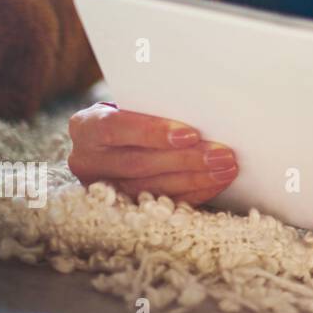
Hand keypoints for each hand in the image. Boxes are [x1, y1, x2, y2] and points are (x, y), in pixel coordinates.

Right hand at [67, 101, 236, 206]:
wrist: (119, 140)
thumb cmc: (135, 114)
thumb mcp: (136, 103)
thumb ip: (158, 105)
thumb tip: (204, 106)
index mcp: (86, 127)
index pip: (116, 128)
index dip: (153, 132)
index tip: (190, 134)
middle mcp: (86, 161)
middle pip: (138, 163)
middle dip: (185, 159)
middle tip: (222, 154)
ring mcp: (101, 189)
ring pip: (151, 187)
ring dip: (194, 178)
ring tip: (226, 168)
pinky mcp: (121, 208)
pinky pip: (161, 203)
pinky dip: (192, 193)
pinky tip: (215, 183)